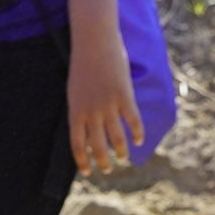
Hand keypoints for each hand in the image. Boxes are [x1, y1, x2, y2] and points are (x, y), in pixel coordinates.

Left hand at [66, 20, 143, 176]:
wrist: (94, 42)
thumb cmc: (83, 65)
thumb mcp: (75, 91)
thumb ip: (81, 111)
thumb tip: (88, 130)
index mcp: (75, 112)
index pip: (77, 145)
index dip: (83, 161)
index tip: (88, 172)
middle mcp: (91, 112)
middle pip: (97, 146)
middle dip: (103, 161)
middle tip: (108, 169)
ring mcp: (108, 105)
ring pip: (116, 137)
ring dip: (121, 151)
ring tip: (124, 157)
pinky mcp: (124, 96)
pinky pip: (133, 120)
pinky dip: (137, 133)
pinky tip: (139, 140)